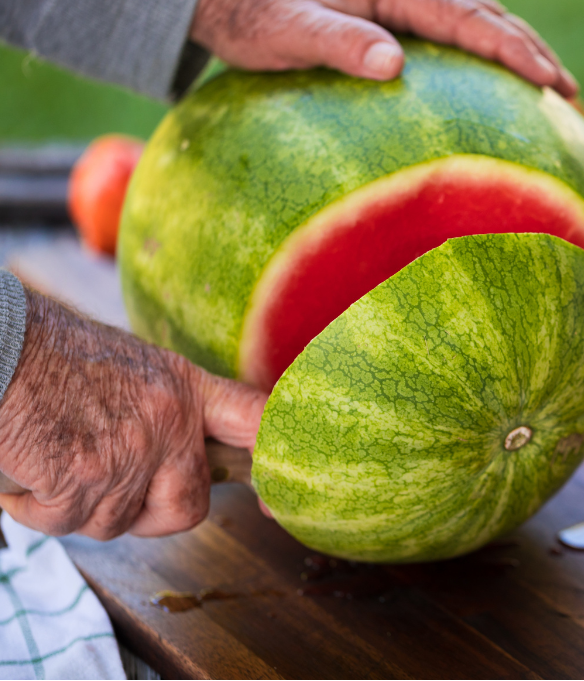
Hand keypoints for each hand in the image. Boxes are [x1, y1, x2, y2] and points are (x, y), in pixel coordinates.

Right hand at [0, 289, 265, 539]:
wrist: (1, 345)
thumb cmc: (55, 354)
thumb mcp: (135, 369)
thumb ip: (166, 411)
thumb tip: (181, 460)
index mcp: (186, 389)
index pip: (254, 421)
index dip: (269, 462)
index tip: (272, 502)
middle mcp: (169, 421)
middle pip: (188, 507)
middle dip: (149, 515)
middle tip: (110, 490)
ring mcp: (129, 452)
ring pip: (115, 523)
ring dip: (78, 508)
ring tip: (54, 458)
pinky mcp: (81, 477)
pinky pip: (63, 523)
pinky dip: (35, 508)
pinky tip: (25, 469)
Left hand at [190, 0, 577, 96]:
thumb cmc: (255, 12)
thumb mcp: (289, 30)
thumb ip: (340, 44)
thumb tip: (394, 66)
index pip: (467, 17)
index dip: (512, 48)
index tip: (549, 79)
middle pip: (486, 14)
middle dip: (532, 50)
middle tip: (570, 93)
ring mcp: (400, 0)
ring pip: (475, 20)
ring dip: (516, 50)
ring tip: (552, 87)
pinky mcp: (390, 16)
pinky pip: (451, 33)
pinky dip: (484, 54)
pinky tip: (491, 85)